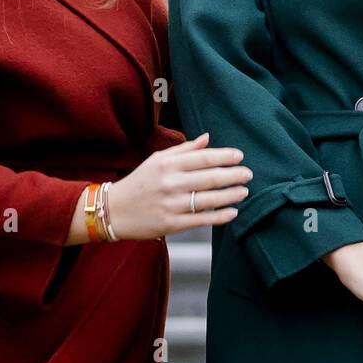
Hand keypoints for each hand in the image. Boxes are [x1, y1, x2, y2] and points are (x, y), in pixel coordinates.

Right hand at [72, 132, 251, 242]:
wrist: (114, 210)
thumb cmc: (140, 182)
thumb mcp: (157, 159)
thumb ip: (184, 149)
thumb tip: (208, 138)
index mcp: (168, 164)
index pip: (203, 157)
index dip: (225, 156)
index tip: (240, 156)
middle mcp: (170, 183)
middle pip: (210, 178)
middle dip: (233, 175)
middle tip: (248, 174)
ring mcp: (170, 204)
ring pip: (208, 199)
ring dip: (230, 195)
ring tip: (244, 191)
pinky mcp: (170, 224)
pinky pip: (201, 220)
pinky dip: (220, 216)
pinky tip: (233, 212)